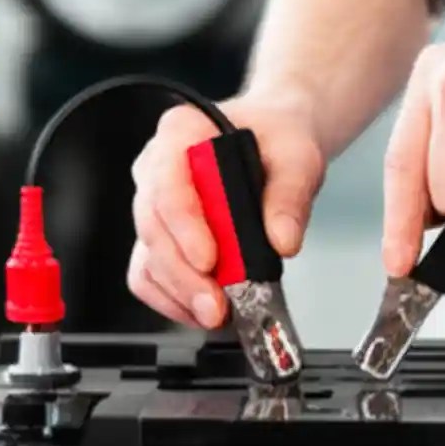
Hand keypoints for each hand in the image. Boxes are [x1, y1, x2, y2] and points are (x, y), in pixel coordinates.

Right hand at [127, 92, 326, 327]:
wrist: (275, 142)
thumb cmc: (276, 139)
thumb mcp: (297, 156)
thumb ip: (290, 195)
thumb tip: (282, 241)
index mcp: (181, 132)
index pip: (168, 181)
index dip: (184, 225)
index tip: (210, 260)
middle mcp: (156, 167)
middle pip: (152, 226)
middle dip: (183, 273)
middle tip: (216, 304)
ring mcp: (153, 204)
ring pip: (147, 256)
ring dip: (178, 292)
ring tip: (215, 313)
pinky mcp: (160, 237)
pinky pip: (147, 274)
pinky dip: (171, 299)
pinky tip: (199, 311)